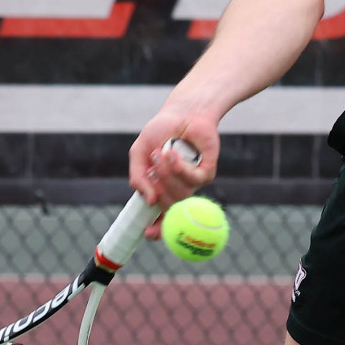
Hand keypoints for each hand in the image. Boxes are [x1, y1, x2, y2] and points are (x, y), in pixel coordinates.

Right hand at [127, 105, 217, 236]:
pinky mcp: (207, 172)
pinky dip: (180, 168)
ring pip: (181, 194)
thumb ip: (138, 176)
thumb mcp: (139, 152)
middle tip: (153, 166)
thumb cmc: (161, 131)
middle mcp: (177, 189)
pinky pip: (194, 181)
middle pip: (169, 207)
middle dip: (158, 188)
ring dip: (167, 174)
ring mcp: (193, 182)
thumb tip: (149, 201)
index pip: (160, 216)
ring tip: (163, 152)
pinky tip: (173, 153)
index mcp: (161, 188)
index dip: (156, 228)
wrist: (182, 111)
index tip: (147, 233)